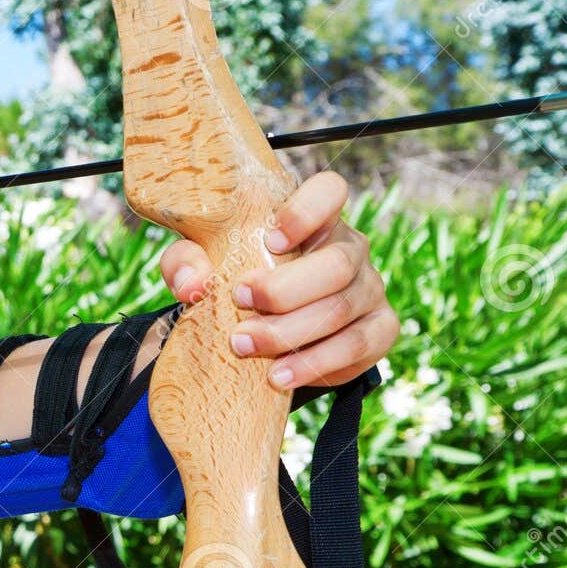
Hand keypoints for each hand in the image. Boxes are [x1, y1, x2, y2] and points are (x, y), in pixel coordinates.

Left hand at [158, 171, 399, 389]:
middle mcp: (350, 249)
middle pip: (337, 263)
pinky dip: (313, 364)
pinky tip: (278, 376)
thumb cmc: (238, 283)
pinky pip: (357, 346)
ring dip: (288, 332)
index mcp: (314, 220)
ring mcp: (369, 289)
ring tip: (243, 345)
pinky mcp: (379, 330)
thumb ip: (187, 263)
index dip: (306, 211)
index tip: (270, 241)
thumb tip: (190, 285)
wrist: (265, 333)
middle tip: (239, 302)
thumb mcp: (204, 266)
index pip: (330, 191)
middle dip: (284, 289)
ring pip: (340, 308)